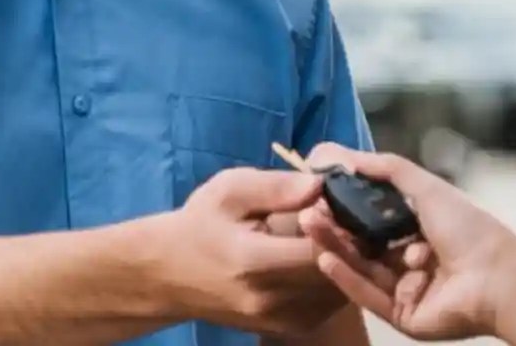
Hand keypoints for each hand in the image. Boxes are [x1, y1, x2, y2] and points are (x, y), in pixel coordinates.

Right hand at [165, 167, 348, 337]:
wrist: (167, 275)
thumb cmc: (199, 224)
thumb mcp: (230, 191)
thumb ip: (277, 187)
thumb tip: (320, 185)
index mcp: (254, 262)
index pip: (318, 250)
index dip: (339, 227)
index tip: (339, 205)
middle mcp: (270, 299)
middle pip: (334, 274)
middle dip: (348, 244)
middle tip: (348, 218)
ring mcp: (279, 320)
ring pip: (338, 293)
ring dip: (346, 264)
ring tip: (338, 235)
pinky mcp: (285, 329)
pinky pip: (328, 306)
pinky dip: (334, 281)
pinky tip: (323, 258)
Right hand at [298, 145, 515, 343]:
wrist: (497, 276)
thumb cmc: (469, 228)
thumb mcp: (426, 186)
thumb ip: (385, 169)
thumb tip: (343, 154)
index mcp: (419, 231)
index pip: (371, 219)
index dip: (345, 207)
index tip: (318, 192)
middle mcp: (410, 261)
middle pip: (362, 244)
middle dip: (334, 228)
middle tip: (304, 211)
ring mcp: (405, 290)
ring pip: (361, 268)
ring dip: (334, 248)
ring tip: (308, 226)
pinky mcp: (402, 315)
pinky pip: (368, 295)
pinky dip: (346, 278)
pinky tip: (324, 258)